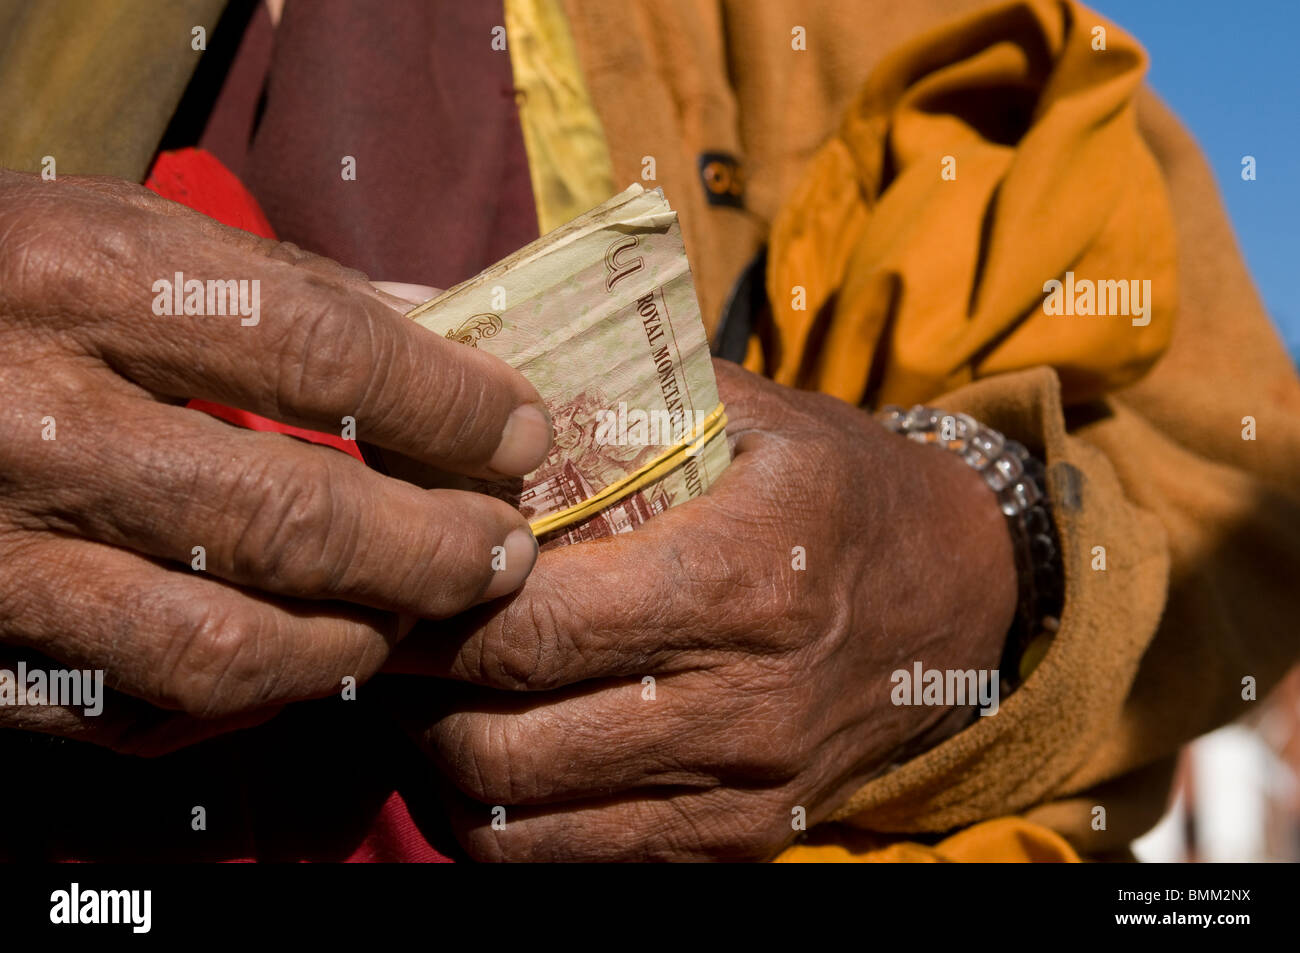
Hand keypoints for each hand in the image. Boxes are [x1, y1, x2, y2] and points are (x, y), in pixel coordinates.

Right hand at [0, 169, 549, 751]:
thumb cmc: (6, 286)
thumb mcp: (128, 234)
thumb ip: (290, 286)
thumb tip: (450, 332)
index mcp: (79, 280)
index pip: (324, 352)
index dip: (450, 405)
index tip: (522, 435)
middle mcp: (30, 421)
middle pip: (290, 518)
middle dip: (433, 548)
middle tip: (502, 551)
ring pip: (220, 645)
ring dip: (352, 641)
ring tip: (416, 612)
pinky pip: (134, 711)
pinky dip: (244, 698)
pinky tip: (299, 655)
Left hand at [385, 359, 1016, 859]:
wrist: (959, 599)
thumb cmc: (840, 489)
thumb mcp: (753, 414)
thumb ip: (619, 399)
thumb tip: (471, 377)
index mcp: (743, 580)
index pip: (532, 626)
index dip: (428, 610)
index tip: (381, 576)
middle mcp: (745, 703)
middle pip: (507, 742)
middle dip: (410, 697)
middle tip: (376, 637)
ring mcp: (743, 788)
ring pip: (524, 821)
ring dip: (438, 766)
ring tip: (415, 698)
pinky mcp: (743, 840)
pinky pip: (577, 862)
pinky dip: (503, 820)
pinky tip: (486, 752)